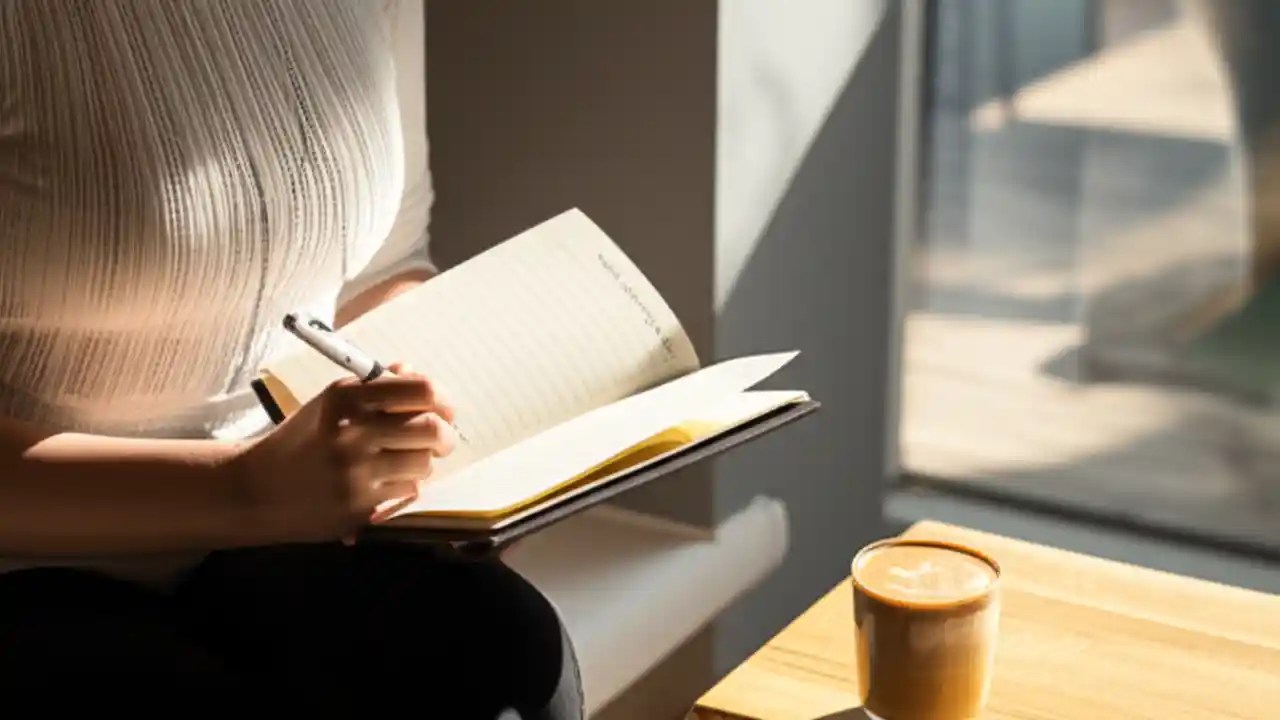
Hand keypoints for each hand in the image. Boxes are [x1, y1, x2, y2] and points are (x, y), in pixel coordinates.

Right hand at [232, 363, 456, 543]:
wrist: (257, 488)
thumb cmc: (303, 440)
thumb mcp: (331, 402)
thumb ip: (375, 386)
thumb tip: (412, 371)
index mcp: (347, 396)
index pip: (422, 390)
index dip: (444, 400)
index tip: (444, 409)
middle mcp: (353, 431)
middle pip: (433, 430)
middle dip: (446, 436)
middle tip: (440, 440)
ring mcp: (356, 471)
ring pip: (424, 464)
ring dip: (422, 463)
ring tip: (402, 462)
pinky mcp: (359, 506)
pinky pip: (408, 491)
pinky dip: (404, 486)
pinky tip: (384, 483)